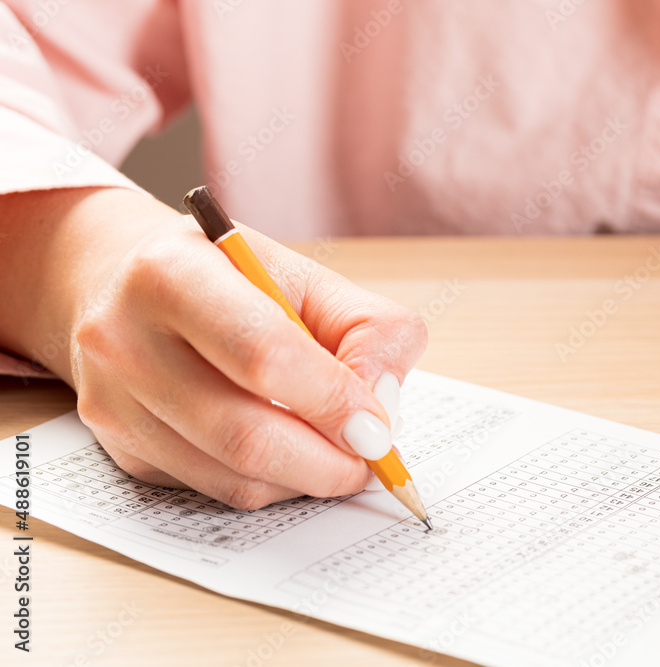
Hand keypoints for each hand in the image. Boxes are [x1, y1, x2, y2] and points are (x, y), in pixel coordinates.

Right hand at [0, 187, 426, 508]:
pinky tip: (289, 454)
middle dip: (328, 461)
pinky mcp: (120, 449)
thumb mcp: (307, 276)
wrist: (122, 283)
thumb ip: (369, 328)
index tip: (376, 426)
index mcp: (172, 274)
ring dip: (305, 480)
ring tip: (336, 454)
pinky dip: (269, 484)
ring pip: (232, 476)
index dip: (332, 399)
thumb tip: (383, 405)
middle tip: (370, 459)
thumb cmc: (231, 278)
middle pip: (245, 434)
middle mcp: (124, 340)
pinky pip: (213, 489)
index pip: (263, 353)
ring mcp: (113, 402)